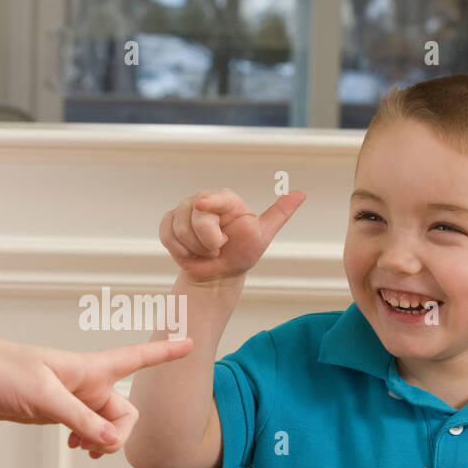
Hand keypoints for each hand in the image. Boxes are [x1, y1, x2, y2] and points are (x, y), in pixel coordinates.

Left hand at [0, 334, 193, 458]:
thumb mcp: (43, 397)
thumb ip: (80, 419)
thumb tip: (111, 441)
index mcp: (87, 367)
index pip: (135, 357)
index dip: (164, 352)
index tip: (190, 343)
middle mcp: (84, 381)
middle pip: (123, 412)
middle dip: (118, 434)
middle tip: (94, 449)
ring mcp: (70, 397)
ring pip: (105, 424)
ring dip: (103, 441)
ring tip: (83, 451)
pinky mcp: (53, 411)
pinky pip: (86, 428)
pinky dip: (87, 440)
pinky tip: (75, 448)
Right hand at [158, 188, 305, 282]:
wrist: (219, 274)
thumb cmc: (242, 253)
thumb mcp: (263, 234)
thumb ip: (279, 213)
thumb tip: (301, 193)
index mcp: (227, 200)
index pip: (215, 197)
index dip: (209, 202)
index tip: (203, 206)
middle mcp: (204, 200)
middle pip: (195, 216)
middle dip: (207, 242)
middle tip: (219, 248)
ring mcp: (184, 211)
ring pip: (179, 228)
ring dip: (195, 249)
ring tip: (207, 251)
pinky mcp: (169, 223)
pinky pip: (167, 235)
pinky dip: (179, 250)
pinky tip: (191, 253)